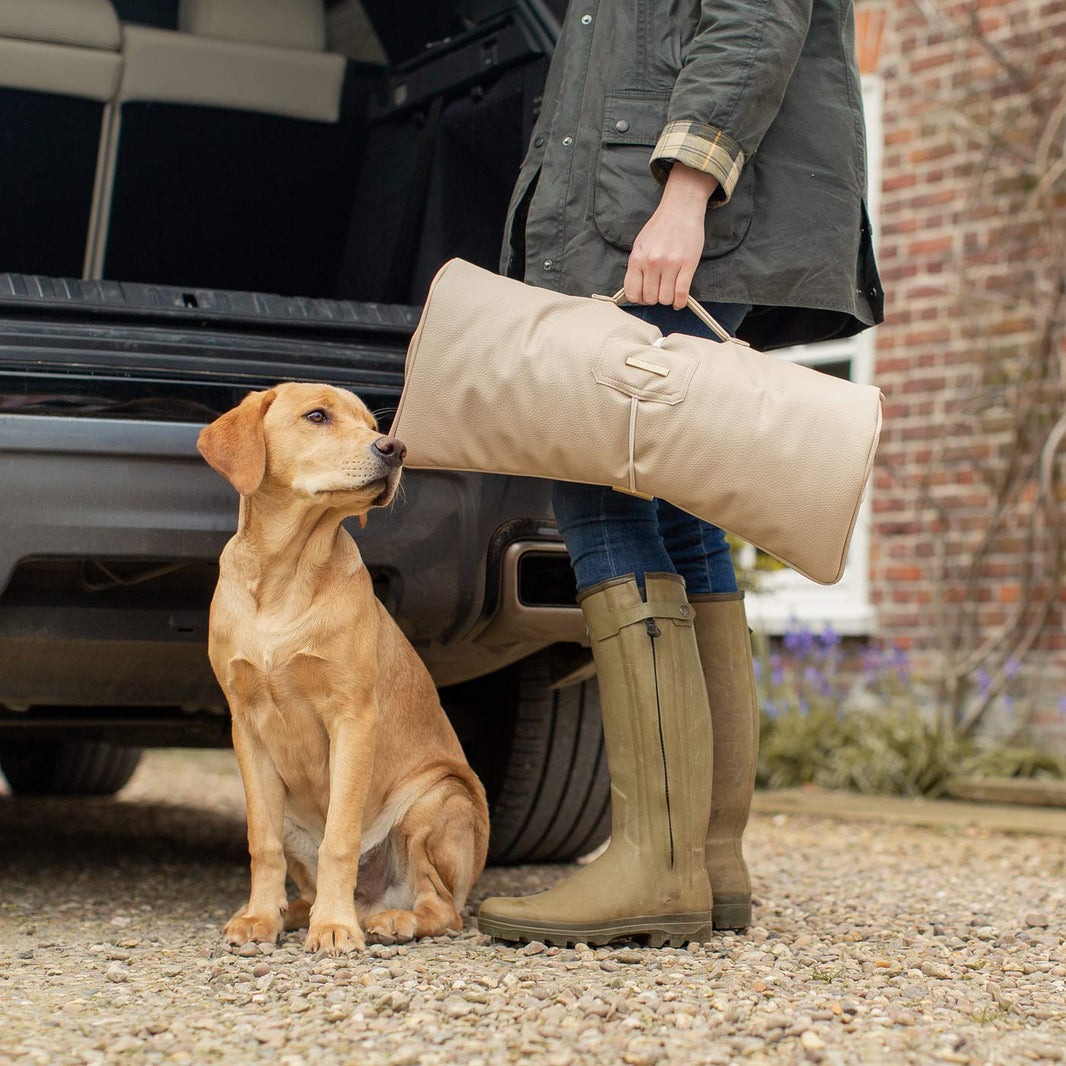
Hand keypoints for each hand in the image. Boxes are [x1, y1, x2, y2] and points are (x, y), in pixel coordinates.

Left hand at [624, 163, 718, 309]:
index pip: (632, 293)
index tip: (644, 296)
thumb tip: (636, 290)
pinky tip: (680, 301)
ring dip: (668, 300)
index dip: (639, 299)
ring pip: (666, 298)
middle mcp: (652, 262)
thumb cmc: (660, 227)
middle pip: (650, 298)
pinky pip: (682, 293)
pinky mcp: (688, 264)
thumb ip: (636, 267)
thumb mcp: (640, 245)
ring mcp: (670, 264)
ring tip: (670, 291)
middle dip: (655, 298)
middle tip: (660, 291)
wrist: (680, 209)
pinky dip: (681, 302)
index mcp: (637, 258)